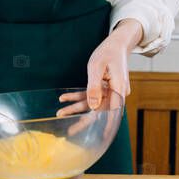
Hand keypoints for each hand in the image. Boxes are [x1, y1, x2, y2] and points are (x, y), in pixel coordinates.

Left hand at [54, 20, 142, 137]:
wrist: (117, 43)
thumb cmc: (108, 53)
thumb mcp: (97, 67)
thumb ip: (94, 88)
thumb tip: (93, 107)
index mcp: (118, 89)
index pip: (108, 111)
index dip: (98, 123)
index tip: (89, 134)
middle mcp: (117, 93)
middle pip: (99, 110)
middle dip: (83, 120)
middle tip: (69, 131)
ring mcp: (111, 91)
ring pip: (93, 103)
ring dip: (76, 107)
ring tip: (60, 112)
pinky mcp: (106, 88)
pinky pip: (91, 94)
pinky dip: (78, 96)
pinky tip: (64, 98)